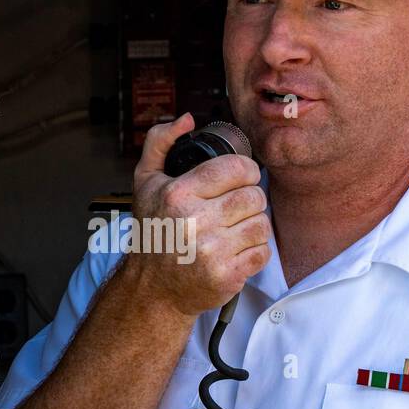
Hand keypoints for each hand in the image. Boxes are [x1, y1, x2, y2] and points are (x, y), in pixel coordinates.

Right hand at [127, 113, 270, 316]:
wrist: (151, 289)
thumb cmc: (153, 233)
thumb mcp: (145, 182)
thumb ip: (160, 142)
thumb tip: (186, 119)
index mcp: (177, 195)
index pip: (235, 168)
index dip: (245, 170)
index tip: (240, 178)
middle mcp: (194, 222)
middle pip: (254, 195)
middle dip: (249, 198)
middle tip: (235, 206)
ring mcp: (212, 251)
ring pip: (262, 224)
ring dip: (253, 224)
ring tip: (234, 228)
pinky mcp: (227, 276)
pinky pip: (263, 252)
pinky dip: (255, 251)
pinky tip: (235, 249)